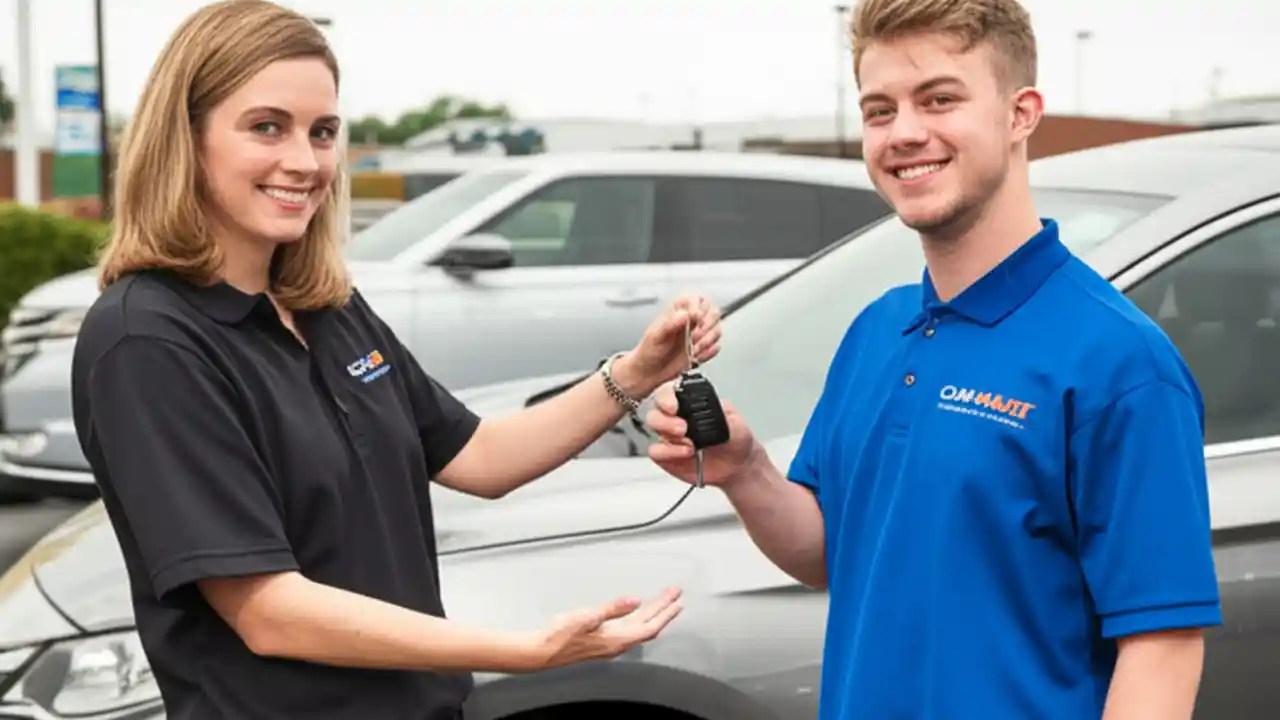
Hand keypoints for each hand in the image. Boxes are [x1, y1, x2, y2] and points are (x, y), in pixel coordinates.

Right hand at [529, 587, 683, 669]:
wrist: (542, 652)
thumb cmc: (560, 637)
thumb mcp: (587, 617)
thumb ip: (613, 609)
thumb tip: (635, 601)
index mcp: (617, 639)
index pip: (650, 626)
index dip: (665, 612)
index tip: (677, 600)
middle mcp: (617, 644)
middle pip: (648, 626)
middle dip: (663, 610)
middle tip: (675, 595)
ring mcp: (610, 644)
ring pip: (639, 628)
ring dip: (653, 614)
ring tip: (662, 602)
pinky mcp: (602, 642)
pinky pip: (629, 630)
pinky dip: (639, 619)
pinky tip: (637, 614)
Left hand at [615, 294, 721, 396]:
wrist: (648, 373)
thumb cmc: (647, 352)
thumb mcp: (655, 336)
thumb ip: (670, 324)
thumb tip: (684, 314)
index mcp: (677, 312)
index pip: (697, 299)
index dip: (699, 307)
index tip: (696, 318)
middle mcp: (690, 322)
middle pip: (713, 312)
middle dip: (707, 325)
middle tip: (694, 336)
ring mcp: (698, 335)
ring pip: (717, 329)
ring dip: (708, 341)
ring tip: (693, 349)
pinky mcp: (702, 349)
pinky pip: (715, 347)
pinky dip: (708, 353)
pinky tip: (695, 357)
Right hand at [645, 382, 757, 487]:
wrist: (739, 465)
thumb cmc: (736, 438)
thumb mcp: (734, 419)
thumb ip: (715, 412)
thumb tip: (701, 410)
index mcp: (689, 402)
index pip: (669, 392)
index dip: (666, 397)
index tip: (674, 406)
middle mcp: (676, 416)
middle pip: (655, 409)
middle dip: (665, 418)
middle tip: (683, 428)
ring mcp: (669, 436)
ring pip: (653, 429)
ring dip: (668, 435)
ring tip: (690, 444)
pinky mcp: (666, 456)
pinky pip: (655, 452)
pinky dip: (668, 453)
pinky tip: (686, 453)